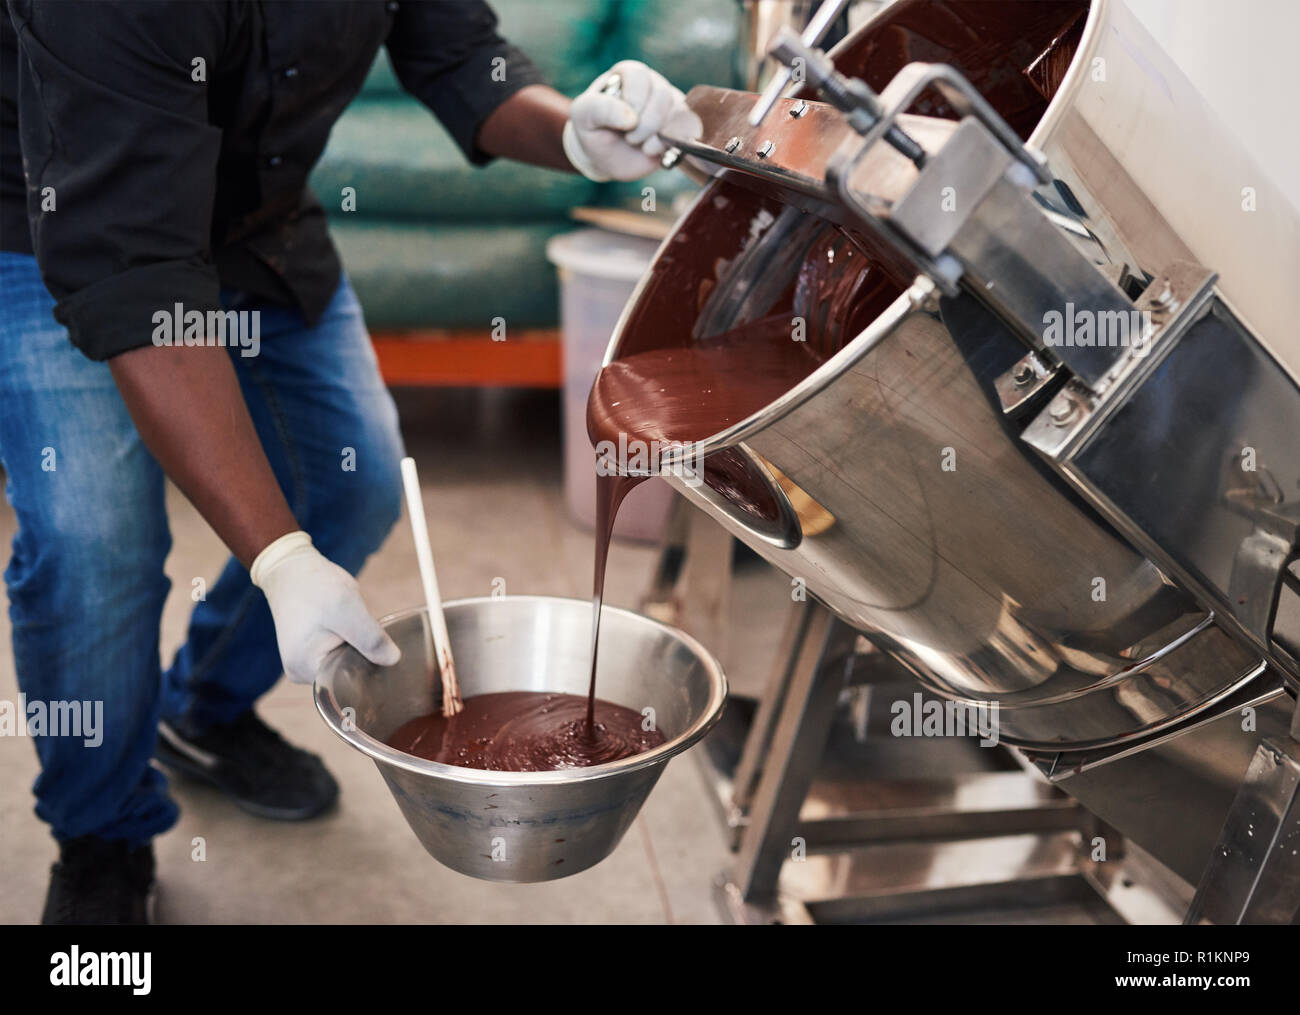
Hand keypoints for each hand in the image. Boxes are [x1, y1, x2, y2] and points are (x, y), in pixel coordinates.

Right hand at [251, 531, 399, 683]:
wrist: (292, 570)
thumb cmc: (315, 587)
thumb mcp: (347, 608)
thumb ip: (370, 638)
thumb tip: (392, 660)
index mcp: (305, 668)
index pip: (348, 684)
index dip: (369, 668)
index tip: (378, 647)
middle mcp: (301, 673)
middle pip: (347, 675)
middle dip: (362, 654)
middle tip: (360, 626)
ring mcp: (304, 663)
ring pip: (344, 663)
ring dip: (356, 645)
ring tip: (348, 622)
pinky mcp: (310, 652)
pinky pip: (338, 653)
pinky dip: (348, 640)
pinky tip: (344, 625)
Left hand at [563, 60, 701, 181]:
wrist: (605, 155)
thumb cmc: (593, 129)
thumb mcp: (584, 115)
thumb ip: (601, 109)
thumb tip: (632, 118)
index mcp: (629, 74)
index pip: (639, 76)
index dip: (633, 100)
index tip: (624, 123)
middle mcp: (653, 84)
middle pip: (662, 96)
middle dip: (645, 125)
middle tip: (630, 139)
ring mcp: (669, 104)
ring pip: (679, 113)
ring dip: (658, 137)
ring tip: (640, 146)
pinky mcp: (680, 126)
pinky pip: (690, 128)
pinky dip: (675, 144)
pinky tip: (656, 151)